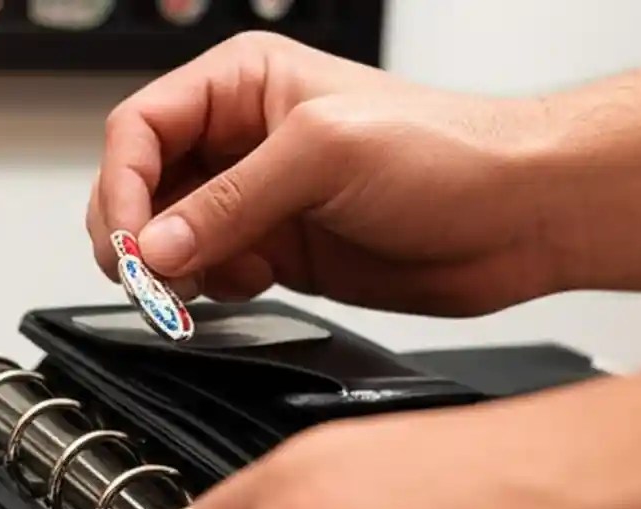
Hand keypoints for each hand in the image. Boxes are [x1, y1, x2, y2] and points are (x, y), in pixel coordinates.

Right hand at [87, 31, 566, 315]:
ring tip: (201, 284)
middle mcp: (238, 139)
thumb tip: (155, 247)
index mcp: (241, 85)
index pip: (139, 130)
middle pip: (140, 187)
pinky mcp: (272, 249)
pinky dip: (209, 290)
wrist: (518, 215)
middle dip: (135, 235)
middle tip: (152, 276)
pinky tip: (252, 283)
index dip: (122, 187)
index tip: (130, 242)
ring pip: (165, 237)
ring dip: (170, 270)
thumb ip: (229, 203)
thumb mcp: (324, 155)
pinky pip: (206, 274)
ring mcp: (253, 198)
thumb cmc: (448, 151)